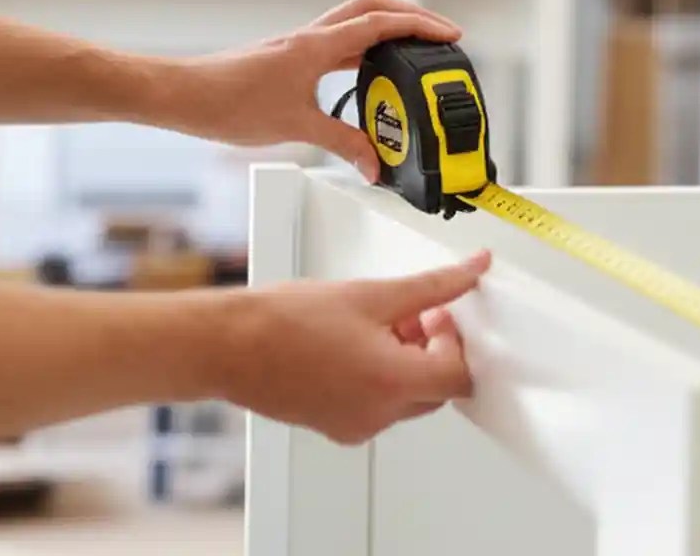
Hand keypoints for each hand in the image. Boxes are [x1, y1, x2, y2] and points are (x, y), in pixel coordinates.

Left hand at [167, 0, 461, 180]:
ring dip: (386, 30)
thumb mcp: (297, 128)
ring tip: (411, 54)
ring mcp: (299, 46)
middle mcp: (310, 38)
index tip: (449, 36)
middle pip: (371, 7)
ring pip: (353, 23)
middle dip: (409, 15)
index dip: (420, 27)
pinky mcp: (289, 59)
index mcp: (317, 46)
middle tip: (437, 34)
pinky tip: (366, 75)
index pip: (381, 23)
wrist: (183, 96)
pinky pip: (337, 45)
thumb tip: (375, 163)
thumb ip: (344, 144)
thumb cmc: (227, 102)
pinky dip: (361, 52)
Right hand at [217, 250, 490, 444]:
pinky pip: (378, 407)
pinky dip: (380, 379)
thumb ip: (432, 286)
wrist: (227, 345)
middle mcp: (379, 414)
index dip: (456, 339)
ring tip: (375, 325)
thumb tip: (471, 272)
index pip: (459, 374)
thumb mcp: (371, 293)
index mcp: (393, 382)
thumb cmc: (282, 322)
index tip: (439, 314)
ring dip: (406, 362)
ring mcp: (357, 426)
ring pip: (408, 398)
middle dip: (433, 349)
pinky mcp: (337, 427)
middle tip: (411, 315)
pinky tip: (353, 346)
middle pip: (437, 388)